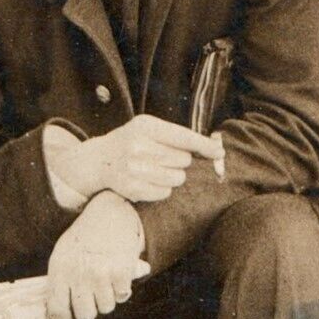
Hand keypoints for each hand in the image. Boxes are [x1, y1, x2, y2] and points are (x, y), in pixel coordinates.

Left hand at [45, 191, 148, 318]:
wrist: (110, 213)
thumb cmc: (85, 237)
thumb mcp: (63, 254)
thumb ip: (60, 282)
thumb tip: (56, 315)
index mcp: (60, 269)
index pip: (56, 309)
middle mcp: (79, 273)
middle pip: (84, 315)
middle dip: (90, 312)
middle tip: (93, 300)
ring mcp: (100, 273)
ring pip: (105, 308)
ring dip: (108, 299)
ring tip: (106, 281)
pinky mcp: (121, 272)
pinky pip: (122, 297)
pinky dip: (122, 290)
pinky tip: (119, 275)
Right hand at [56, 114, 224, 203]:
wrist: (98, 160)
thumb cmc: (132, 141)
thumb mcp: (148, 129)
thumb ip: (178, 136)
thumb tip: (214, 147)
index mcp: (145, 126)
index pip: (183, 137)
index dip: (204, 145)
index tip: (220, 152)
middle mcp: (138, 146)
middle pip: (183, 160)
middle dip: (181, 161)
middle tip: (165, 158)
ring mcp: (134, 168)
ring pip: (177, 178)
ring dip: (174, 176)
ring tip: (157, 169)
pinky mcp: (132, 188)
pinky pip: (165, 192)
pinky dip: (162, 188)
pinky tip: (149, 180)